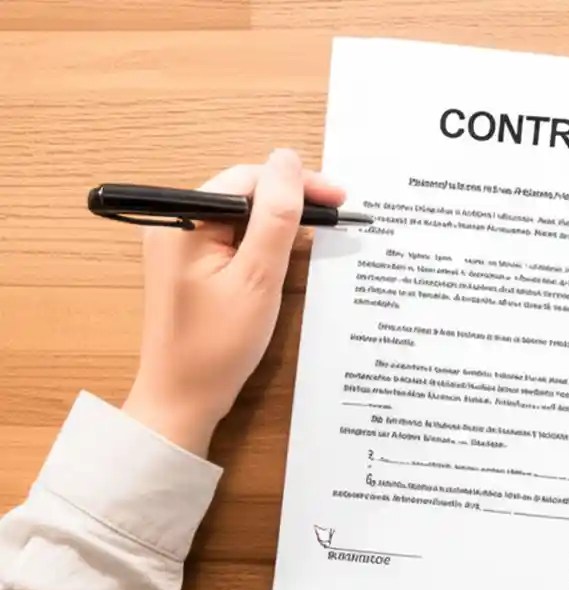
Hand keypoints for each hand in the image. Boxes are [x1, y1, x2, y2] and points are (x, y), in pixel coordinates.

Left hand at [123, 149, 344, 455]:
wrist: (182, 400)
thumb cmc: (217, 345)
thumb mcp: (257, 278)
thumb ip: (275, 216)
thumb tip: (287, 159)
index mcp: (185, 220)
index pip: (249, 179)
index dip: (297, 183)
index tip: (341, 199)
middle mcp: (176, 225)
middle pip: (244, 193)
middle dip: (292, 201)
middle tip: (338, 216)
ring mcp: (181, 247)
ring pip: (242, 217)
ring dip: (281, 222)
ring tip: (321, 233)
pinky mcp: (190, 268)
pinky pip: (234, 239)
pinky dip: (264, 243)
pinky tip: (289, 253)